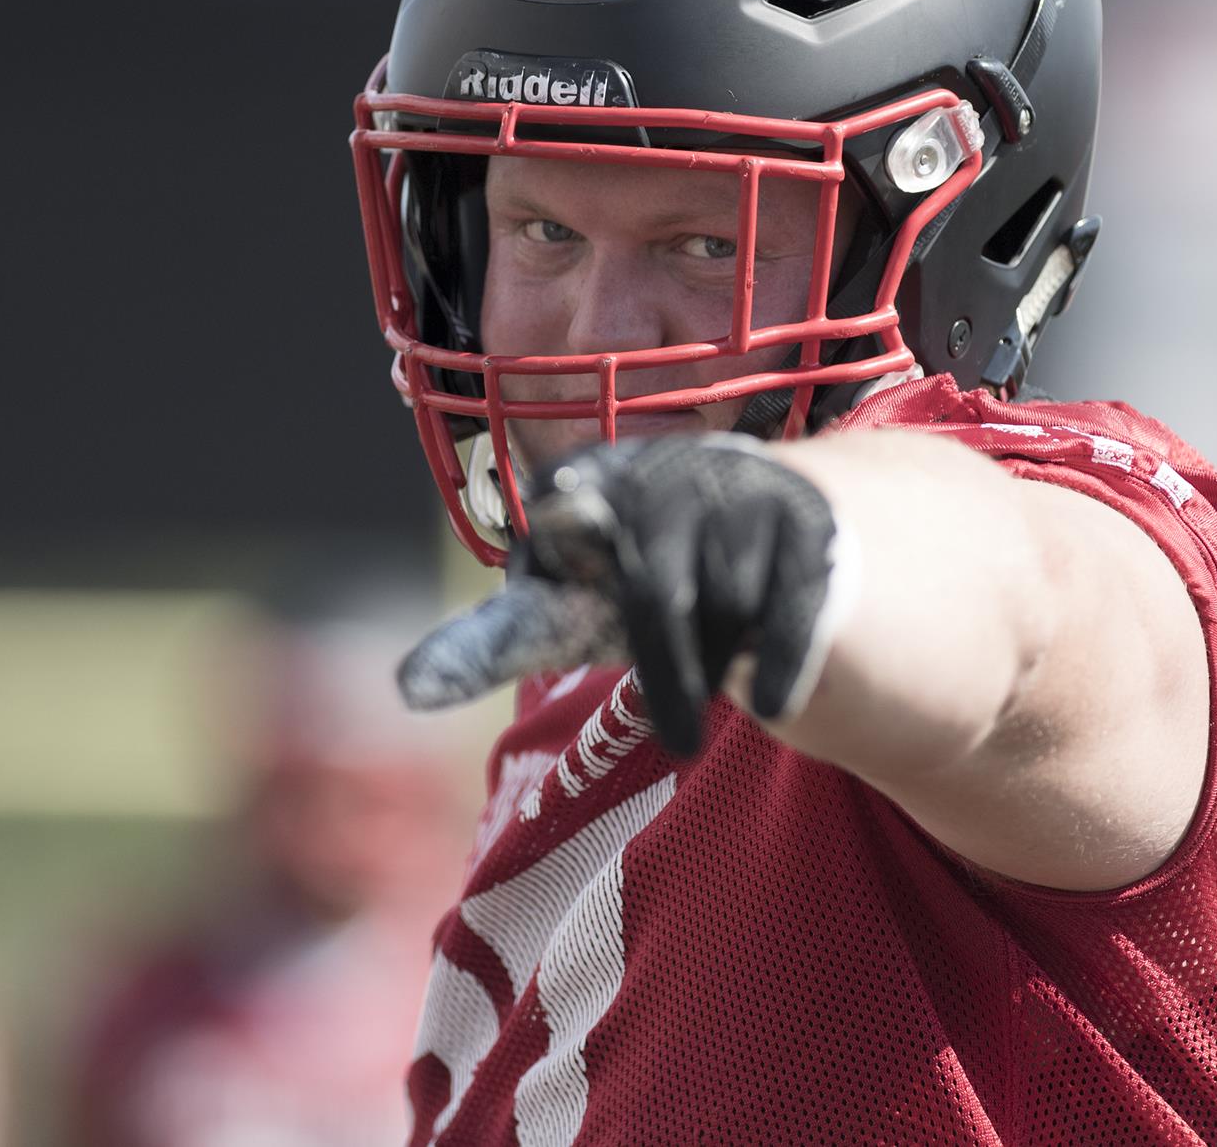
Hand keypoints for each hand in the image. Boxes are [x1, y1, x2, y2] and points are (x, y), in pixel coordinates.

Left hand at [397, 434, 848, 755]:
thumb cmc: (648, 574)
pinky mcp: (809, 527)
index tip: (570, 604)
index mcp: (598, 481)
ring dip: (722, 662)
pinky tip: (769, 702)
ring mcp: (745, 493)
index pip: (561, 517)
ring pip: (726, 612)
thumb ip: (502, 637)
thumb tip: (407, 687)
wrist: (786, 522)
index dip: (560, 568)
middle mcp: (671, 475)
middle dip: (672, 671)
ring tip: (723, 658)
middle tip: (675, 741)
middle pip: (658, 597)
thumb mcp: (576, 602)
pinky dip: (778, 670)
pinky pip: (788, 615)